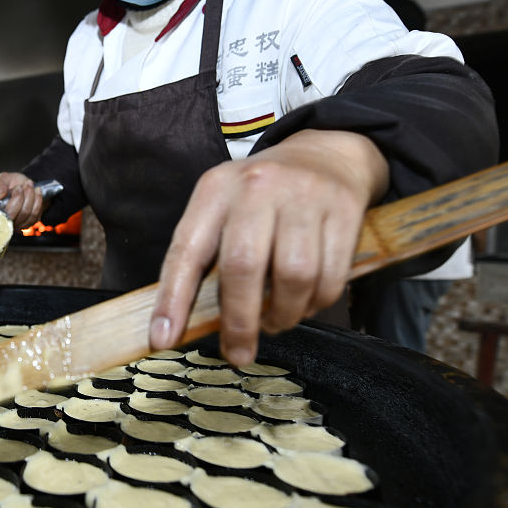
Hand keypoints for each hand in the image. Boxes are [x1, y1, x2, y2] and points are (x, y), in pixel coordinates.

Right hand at [0, 172, 45, 230]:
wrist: (24, 184)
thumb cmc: (11, 183)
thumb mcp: (3, 179)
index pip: (1, 214)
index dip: (11, 201)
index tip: (17, 188)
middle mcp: (4, 220)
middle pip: (13, 215)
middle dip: (21, 198)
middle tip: (22, 186)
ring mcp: (16, 223)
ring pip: (25, 214)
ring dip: (30, 197)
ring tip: (29, 185)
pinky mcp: (28, 222)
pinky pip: (35, 214)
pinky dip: (38, 200)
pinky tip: (37, 191)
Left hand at [149, 130, 388, 364]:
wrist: (324, 154)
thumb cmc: (262, 197)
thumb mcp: (223, 209)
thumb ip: (204, 259)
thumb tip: (181, 325)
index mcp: (216, 189)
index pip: (187, 250)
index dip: (173, 299)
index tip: (164, 339)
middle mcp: (258, 187)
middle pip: (244, 266)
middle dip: (239, 321)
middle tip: (238, 352)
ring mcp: (304, 196)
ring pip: (294, 276)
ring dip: (283, 315)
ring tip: (275, 321)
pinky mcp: (344, 211)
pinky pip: (330, 277)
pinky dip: (316, 303)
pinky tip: (304, 302)